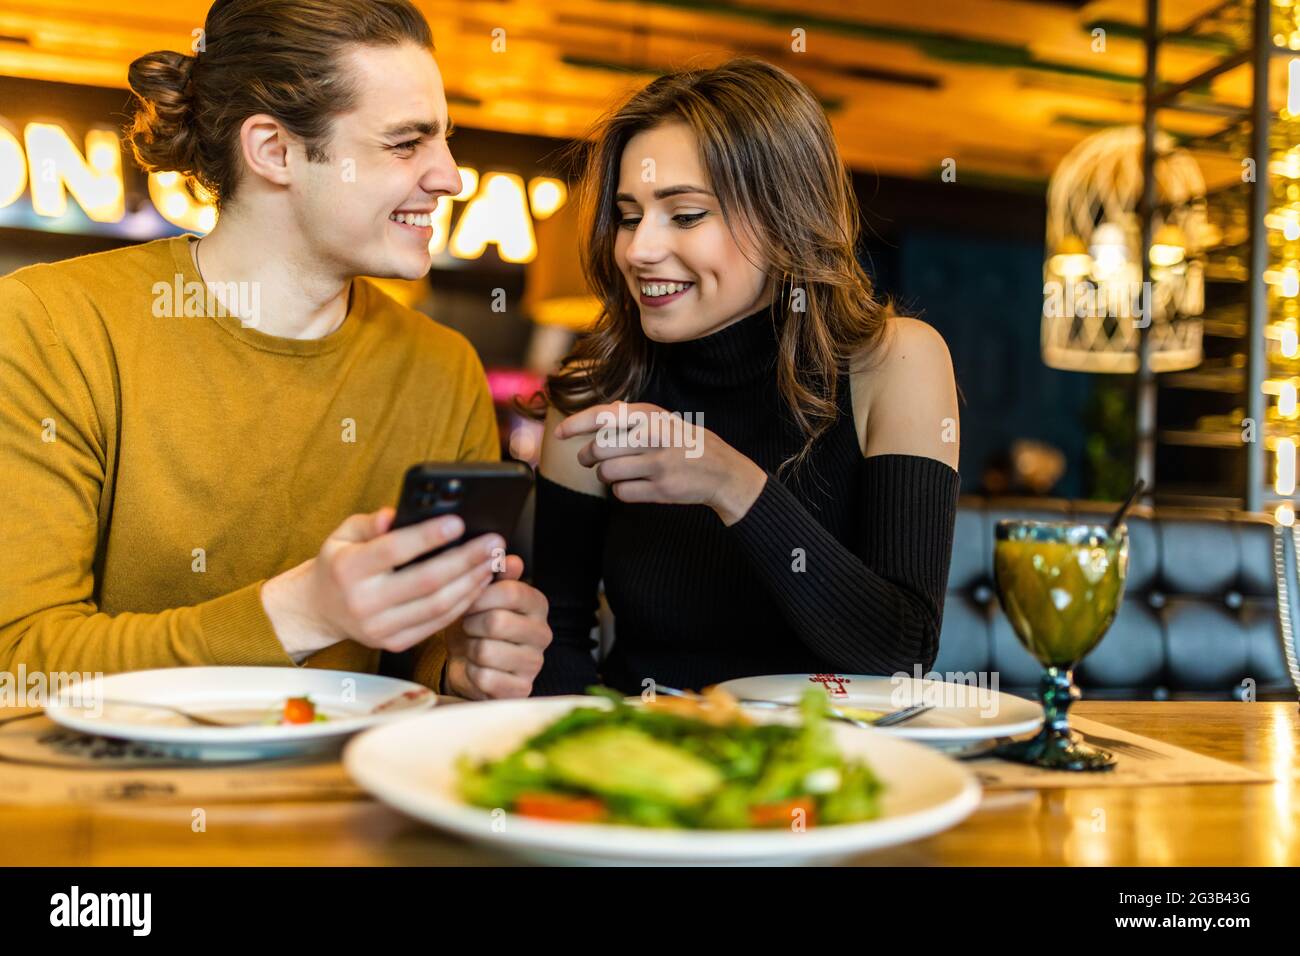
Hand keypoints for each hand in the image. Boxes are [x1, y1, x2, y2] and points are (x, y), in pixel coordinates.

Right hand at [261, 507, 500, 662]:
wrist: (320, 610)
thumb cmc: (339, 563)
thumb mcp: (344, 535)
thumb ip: (370, 523)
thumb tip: (395, 514)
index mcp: (348, 569)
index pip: (394, 550)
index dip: (429, 536)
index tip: (459, 522)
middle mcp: (363, 602)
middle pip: (426, 581)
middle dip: (466, 559)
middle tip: (493, 542)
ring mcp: (380, 627)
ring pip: (438, 605)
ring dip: (472, 582)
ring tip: (492, 561)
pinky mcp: (395, 642)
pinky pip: (438, 623)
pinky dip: (463, 602)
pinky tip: (478, 583)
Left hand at [444, 554, 551, 698]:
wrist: (468, 664)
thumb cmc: (476, 625)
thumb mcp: (482, 596)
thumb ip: (495, 574)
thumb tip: (511, 558)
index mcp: (537, 604)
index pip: (511, 591)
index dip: (481, 596)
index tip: (470, 602)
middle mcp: (542, 633)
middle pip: (496, 621)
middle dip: (471, 625)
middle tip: (470, 627)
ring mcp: (534, 663)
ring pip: (486, 651)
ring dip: (470, 650)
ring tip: (473, 647)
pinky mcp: (521, 689)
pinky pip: (484, 677)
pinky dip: (471, 673)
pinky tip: (476, 669)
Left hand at [555, 401, 766, 524]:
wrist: (723, 472)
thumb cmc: (687, 444)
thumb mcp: (665, 420)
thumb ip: (635, 417)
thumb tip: (604, 411)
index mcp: (651, 415)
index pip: (603, 416)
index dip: (576, 425)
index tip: (558, 434)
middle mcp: (653, 436)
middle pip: (599, 448)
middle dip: (586, 457)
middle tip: (588, 460)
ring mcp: (658, 463)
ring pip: (607, 472)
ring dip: (603, 475)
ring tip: (613, 472)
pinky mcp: (661, 489)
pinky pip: (622, 492)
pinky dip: (620, 491)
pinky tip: (632, 485)